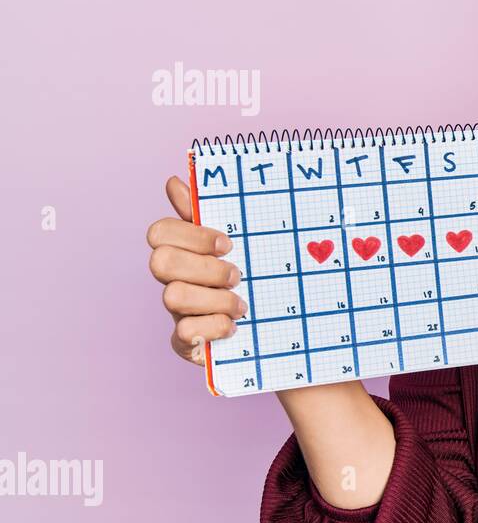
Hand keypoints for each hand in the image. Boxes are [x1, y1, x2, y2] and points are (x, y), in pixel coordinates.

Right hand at [146, 175, 246, 364]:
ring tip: (241, 305)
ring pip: (172, 296)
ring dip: (214, 299)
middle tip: (236, 275)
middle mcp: (173, 279)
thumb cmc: (250, 276)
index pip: (160, 232)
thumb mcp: (238, 243)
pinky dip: (212, 328)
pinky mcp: (185, 341)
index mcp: (183, 251)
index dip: (192, 235)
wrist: (273, 326)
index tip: (228, 244)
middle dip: (204, 267)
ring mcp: (177, 311)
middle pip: (161, 262)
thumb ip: (206, 214)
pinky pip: (182, 334)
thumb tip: (174, 181)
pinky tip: (233, 327)